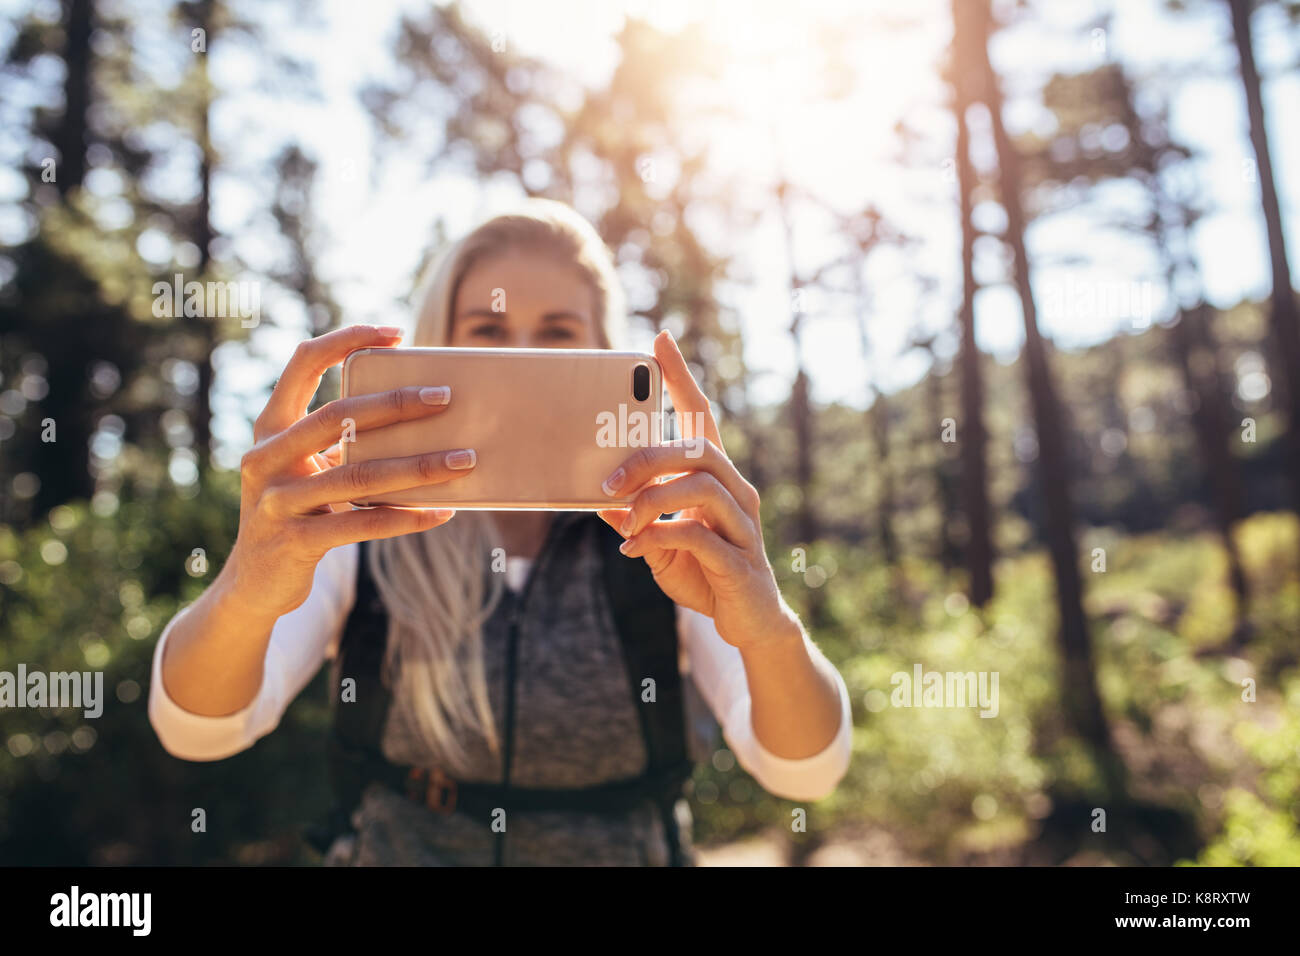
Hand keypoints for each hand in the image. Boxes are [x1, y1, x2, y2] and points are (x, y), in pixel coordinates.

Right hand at [226, 325, 474, 616]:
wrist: (253, 584)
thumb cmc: (297, 513)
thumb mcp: (306, 470)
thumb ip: (341, 443)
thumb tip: (421, 418)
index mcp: (270, 428)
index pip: (302, 363)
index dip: (346, 340)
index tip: (395, 333)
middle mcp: (265, 458)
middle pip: (336, 416)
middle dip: (395, 403)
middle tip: (445, 398)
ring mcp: (275, 501)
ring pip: (357, 476)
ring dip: (417, 467)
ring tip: (464, 460)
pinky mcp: (294, 541)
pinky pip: (361, 524)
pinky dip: (406, 518)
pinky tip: (442, 512)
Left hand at [598, 330, 797, 650]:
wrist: (747, 623)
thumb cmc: (704, 573)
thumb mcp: (658, 543)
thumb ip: (635, 518)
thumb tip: (600, 500)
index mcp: (717, 478)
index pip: (701, 416)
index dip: (681, 378)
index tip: (659, 342)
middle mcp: (736, 492)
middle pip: (697, 449)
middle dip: (648, 457)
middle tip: (609, 480)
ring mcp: (743, 525)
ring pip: (702, 485)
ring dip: (652, 499)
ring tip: (623, 521)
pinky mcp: (740, 560)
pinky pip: (698, 533)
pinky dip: (659, 535)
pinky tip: (634, 548)